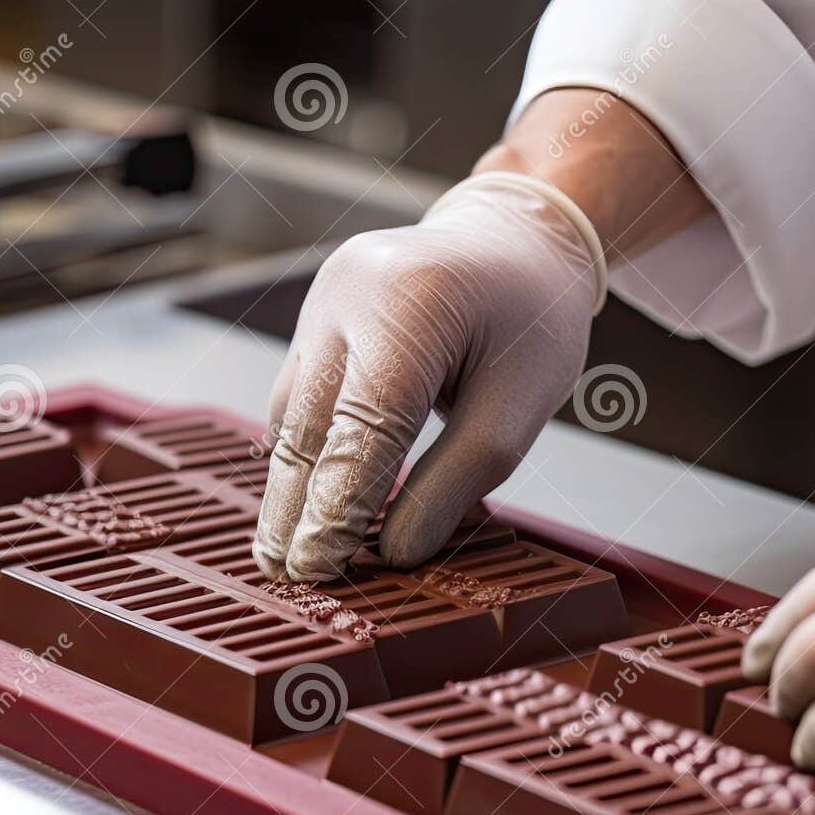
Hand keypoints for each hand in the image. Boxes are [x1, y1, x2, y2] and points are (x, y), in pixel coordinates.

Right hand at [252, 171, 603, 580]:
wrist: (515, 238)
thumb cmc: (531, 320)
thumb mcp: (520, 406)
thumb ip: (457, 479)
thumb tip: (396, 551)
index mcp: (415, 305)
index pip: (364, 426)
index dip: (337, 506)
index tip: (322, 568)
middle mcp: (352, 293)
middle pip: (309, 422)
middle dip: (295, 507)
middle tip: (288, 576)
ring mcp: (325, 297)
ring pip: (290, 410)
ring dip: (288, 485)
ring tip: (284, 551)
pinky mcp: (315, 312)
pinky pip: (297, 391)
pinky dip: (300, 449)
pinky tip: (300, 498)